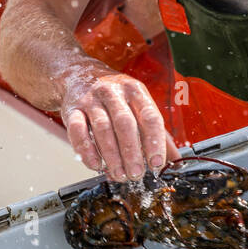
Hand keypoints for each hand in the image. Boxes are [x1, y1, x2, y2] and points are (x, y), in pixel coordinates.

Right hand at [58, 63, 179, 180]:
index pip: (149, 117)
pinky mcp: (72, 109)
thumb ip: (156, 132)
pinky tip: (95, 164)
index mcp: (135, 91)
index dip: (155, 142)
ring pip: (102, 128)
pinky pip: (77, 131)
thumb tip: (176, 160)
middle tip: (136, 174)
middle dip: (132, 152)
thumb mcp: (138, 105)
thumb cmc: (115, 97)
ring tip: (119, 174)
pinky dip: (86, 150)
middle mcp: (113, 92)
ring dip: (112, 155)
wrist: (78, 74)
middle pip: (125, 124)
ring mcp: (91, 99)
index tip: (156, 164)